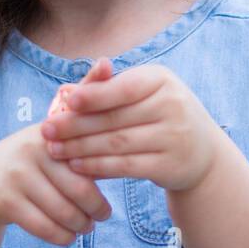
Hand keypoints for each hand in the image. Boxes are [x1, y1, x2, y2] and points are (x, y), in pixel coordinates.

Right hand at [0, 121, 113, 246]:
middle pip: (80, 188)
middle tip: (103, 215)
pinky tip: (68, 236)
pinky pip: (44, 226)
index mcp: (53, 131)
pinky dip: (61, 237)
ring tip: (86, 226)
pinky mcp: (6, 200)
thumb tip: (128, 157)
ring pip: (63, 211)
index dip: (109, 172)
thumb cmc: (30, 162)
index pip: (91, 153)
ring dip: (81, 226)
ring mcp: (18, 174)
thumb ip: (84, 145)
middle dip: (97, 208)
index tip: (114, 188)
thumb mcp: (52, 144)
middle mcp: (34, 148)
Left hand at [40, 57, 224, 192]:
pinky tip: (77, 165)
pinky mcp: (170, 165)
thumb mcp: (145, 93)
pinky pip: (126, 166)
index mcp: (163, 80)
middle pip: (115, 118)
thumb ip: (109, 90)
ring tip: (55, 149)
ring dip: (81, 148)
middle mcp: (172, 106)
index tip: (65, 101)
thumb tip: (67, 91)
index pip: (123, 88)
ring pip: (117, 144)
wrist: (202, 152)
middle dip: (76, 125)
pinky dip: (99, 166)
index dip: (93, 95)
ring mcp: (174, 137)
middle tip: (46, 130)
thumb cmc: (162, 115)